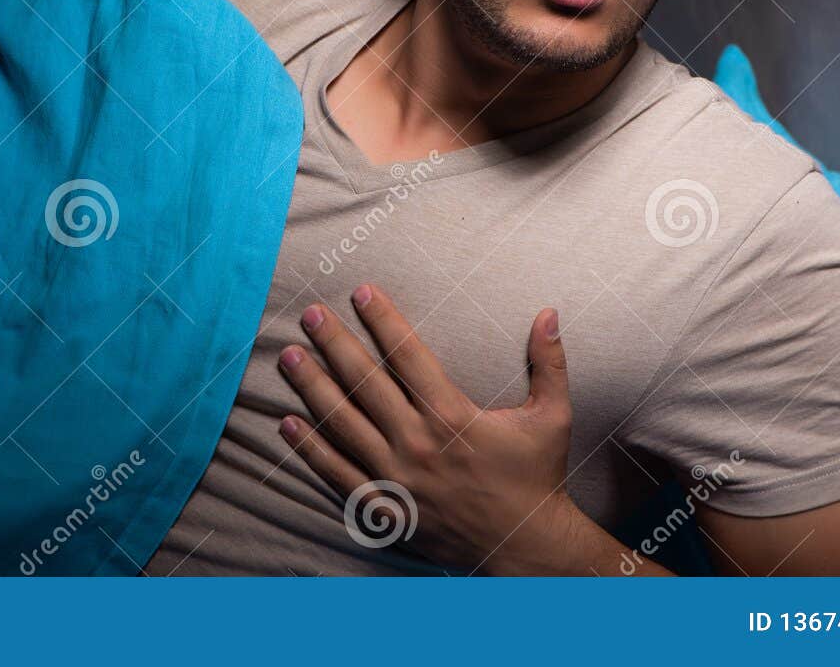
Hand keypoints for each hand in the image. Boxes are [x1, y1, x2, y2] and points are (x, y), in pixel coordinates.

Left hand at [275, 284, 597, 574]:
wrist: (525, 548)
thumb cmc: (537, 477)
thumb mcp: (552, 417)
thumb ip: (549, 362)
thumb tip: (550, 311)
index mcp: (453, 416)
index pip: (407, 356)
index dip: (383, 320)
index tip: (361, 291)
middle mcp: (418, 444)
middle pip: (365, 383)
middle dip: (334, 343)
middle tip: (308, 314)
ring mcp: (396, 478)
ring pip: (343, 424)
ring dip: (312, 388)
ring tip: (288, 356)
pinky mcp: (385, 509)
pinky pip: (337, 474)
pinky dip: (310, 449)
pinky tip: (287, 423)